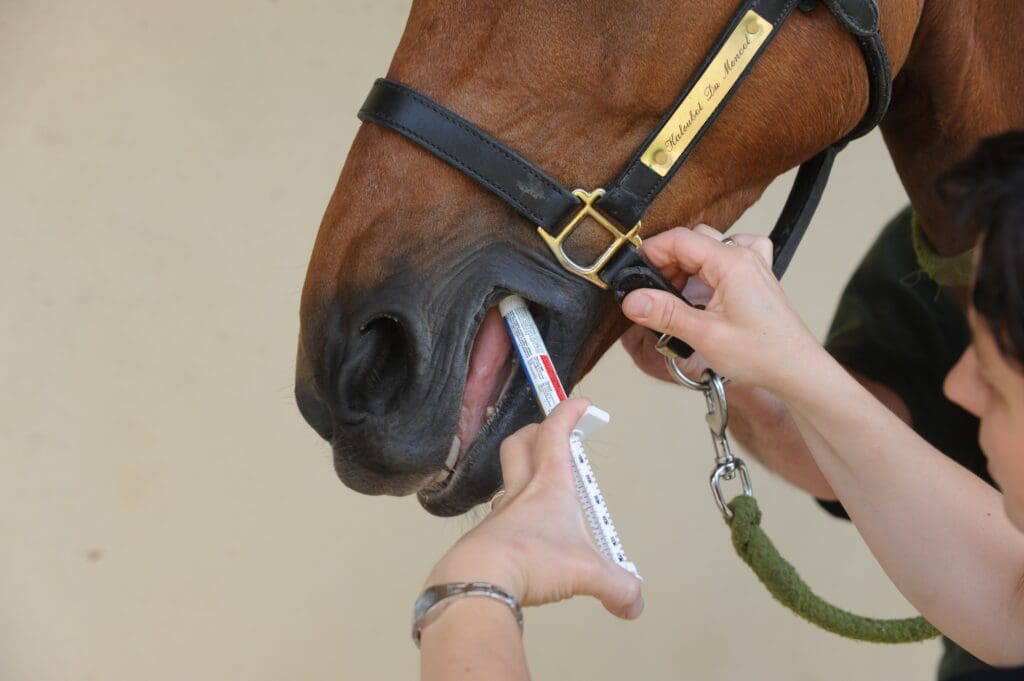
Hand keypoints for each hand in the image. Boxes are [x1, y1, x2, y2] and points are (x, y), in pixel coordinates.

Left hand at [424, 399, 643, 619]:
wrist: (478, 582)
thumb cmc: (529, 561)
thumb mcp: (586, 574)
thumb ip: (616, 587)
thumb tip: (634, 602)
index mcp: (549, 486)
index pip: (556, 434)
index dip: (568, 413)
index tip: (580, 403)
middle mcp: (521, 493)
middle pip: (520, 444)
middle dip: (536, 432)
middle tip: (551, 434)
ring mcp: (499, 515)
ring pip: (507, 481)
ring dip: (522, 476)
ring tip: (540, 491)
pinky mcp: (486, 539)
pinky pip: (500, 518)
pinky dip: (513, 519)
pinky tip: (524, 539)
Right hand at [621, 226, 820, 390]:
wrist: (796, 370)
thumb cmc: (763, 354)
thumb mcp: (705, 336)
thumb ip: (666, 314)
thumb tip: (634, 300)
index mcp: (733, 262)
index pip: (680, 239)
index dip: (651, 253)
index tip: (634, 274)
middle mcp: (745, 256)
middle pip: (692, 240)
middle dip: (666, 262)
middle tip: (653, 292)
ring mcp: (752, 265)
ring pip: (708, 247)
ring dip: (685, 266)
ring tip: (674, 296)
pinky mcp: (755, 278)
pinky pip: (729, 255)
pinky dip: (709, 265)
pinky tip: (703, 286)